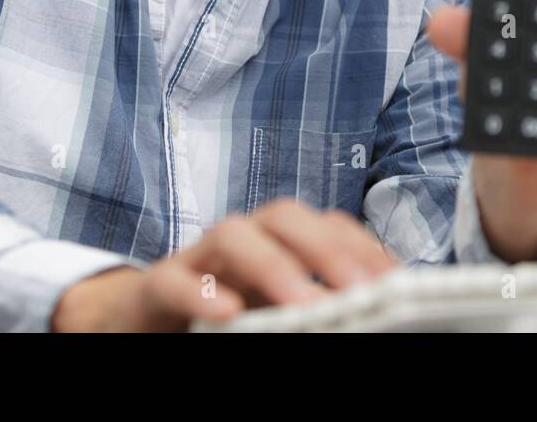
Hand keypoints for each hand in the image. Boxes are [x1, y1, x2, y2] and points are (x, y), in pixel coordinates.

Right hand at [50, 198, 397, 330]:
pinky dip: (201, 294)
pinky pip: (173, 279)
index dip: (362, 246)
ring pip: (232, 234)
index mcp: (275, 243)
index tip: (399, 280)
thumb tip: (372, 315)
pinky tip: (228, 313)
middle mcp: (240, 240)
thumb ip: (315, 306)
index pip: (324, 224)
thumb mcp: (274, 309)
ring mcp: (196, 259)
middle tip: (364, 291)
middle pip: (284, 216)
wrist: (137, 321)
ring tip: (305, 305)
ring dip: (273, 265)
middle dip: (327, 248)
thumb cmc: (216, 314)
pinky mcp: (155, 287)